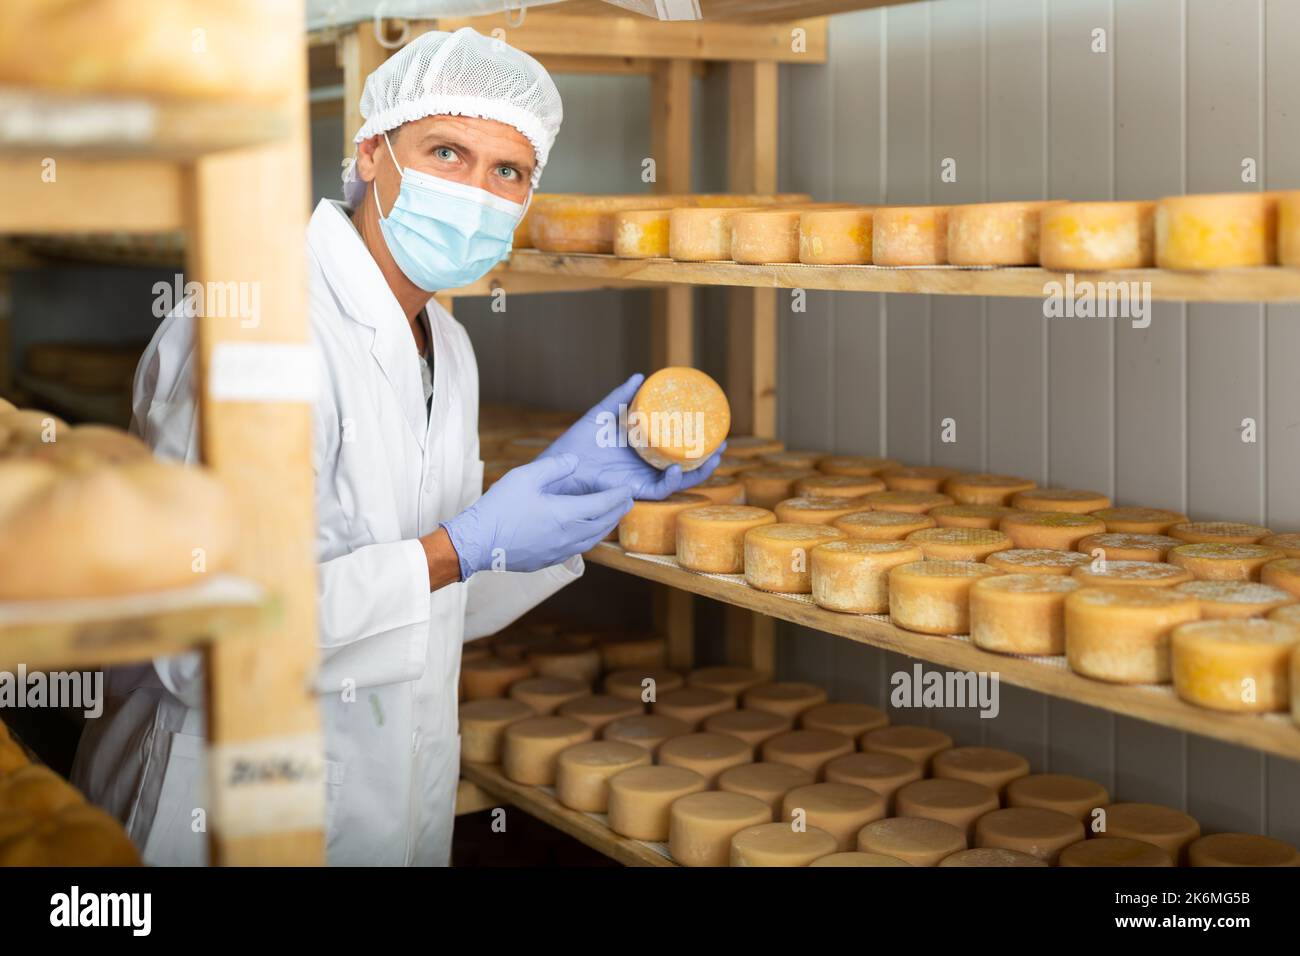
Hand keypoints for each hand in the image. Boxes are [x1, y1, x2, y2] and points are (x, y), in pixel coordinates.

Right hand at [442, 453, 631, 577]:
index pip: (603, 504)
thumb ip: (555, 467)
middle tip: (627, 501)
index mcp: (566, 514)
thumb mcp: (526, 477)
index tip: (628, 488)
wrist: (477, 542)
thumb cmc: (499, 508)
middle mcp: (568, 536)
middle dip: (617, 511)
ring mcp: (559, 552)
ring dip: (605, 527)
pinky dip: (589, 538)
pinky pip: (578, 549)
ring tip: (611, 516)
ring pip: (592, 540)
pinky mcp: (548, 560)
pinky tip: (585, 532)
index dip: (618, 495)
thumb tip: (576, 462)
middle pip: (603, 524)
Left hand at [540, 373, 724, 498]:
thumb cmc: (579, 443)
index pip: (674, 447)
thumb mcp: (604, 414)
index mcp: (642, 450)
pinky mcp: (633, 492)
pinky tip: (677, 469)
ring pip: (679, 481)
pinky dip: (671, 481)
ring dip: (699, 471)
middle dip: (707, 458)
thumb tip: (641, 376)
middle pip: (684, 466)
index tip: (713, 425)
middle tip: (722, 443)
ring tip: (713, 456)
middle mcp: (646, 467)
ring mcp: (642, 480)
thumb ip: (621, 397)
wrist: (561, 466)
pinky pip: (659, 490)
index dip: (695, 439)